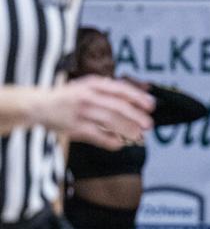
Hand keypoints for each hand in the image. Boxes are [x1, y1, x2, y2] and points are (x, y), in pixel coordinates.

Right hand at [35, 77, 153, 148]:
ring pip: (109, 121)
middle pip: (117, 106)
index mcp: (93, 84)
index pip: (120, 89)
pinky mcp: (73, 127)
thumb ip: (113, 90)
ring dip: (126, 129)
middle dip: (136, 116)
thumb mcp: (89, 86)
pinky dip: (110, 140)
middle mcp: (87, 95)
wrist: (38, 104)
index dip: (138, 98)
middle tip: (148, 125)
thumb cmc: (70, 97)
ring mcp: (80, 111)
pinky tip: (119, 144)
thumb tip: (144, 91)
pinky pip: (96, 135)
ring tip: (138, 136)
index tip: (151, 106)